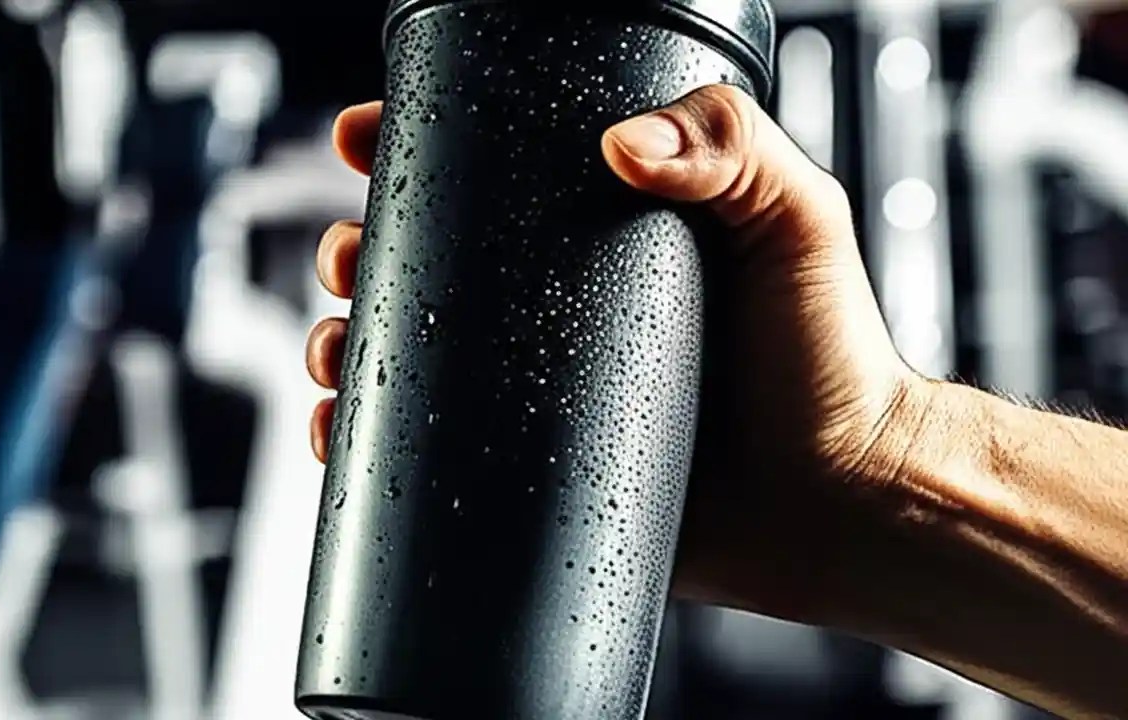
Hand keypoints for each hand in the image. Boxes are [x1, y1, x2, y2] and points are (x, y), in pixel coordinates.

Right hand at [306, 85, 926, 626]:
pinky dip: (365, 443)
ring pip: (407, 356)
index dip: (409, 152)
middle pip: (424, 265)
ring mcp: (537, 393)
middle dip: (354, 253)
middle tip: (342, 259)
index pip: (486, 175)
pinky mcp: (531, 471)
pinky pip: (426, 452)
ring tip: (330, 352)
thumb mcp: (796, 220)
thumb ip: (730, 148)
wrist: (841, 503)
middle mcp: (558, 311)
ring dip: (344, 345)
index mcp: (602, 238)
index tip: (360, 140)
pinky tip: (335, 437)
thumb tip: (622, 145)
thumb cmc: (833, 361)